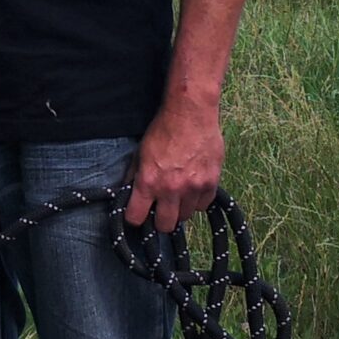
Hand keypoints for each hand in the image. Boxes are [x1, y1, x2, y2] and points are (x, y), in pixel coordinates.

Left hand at [126, 100, 223, 231]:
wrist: (190, 113)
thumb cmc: (164, 129)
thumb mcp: (140, 152)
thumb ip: (134, 176)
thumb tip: (127, 193)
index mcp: (149, 182)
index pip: (136, 218)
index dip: (134, 217)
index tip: (137, 214)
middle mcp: (171, 189)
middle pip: (164, 225)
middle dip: (160, 220)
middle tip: (160, 209)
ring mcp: (193, 188)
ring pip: (185, 217)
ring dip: (180, 209)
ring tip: (178, 194)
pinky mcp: (211, 183)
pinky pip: (203, 206)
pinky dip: (197, 201)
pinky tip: (192, 188)